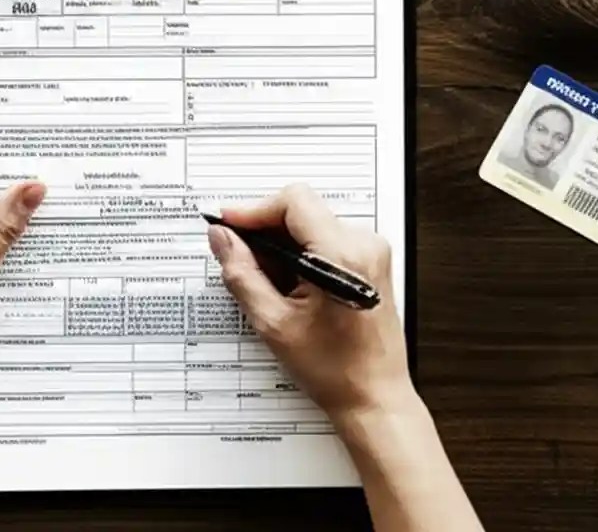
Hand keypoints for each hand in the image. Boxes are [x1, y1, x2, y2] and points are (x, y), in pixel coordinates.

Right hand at [207, 184, 413, 422]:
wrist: (375, 397)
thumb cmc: (337, 370)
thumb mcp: (274, 323)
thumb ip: (242, 274)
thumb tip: (222, 239)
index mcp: (344, 255)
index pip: (293, 201)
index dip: (254, 210)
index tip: (230, 227)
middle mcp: (365, 246)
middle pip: (301, 210)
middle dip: (265, 231)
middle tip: (240, 260)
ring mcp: (371, 252)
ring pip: (311, 224)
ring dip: (282, 245)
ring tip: (270, 285)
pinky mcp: (370, 262)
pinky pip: (326, 240)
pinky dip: (300, 254)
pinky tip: (290, 287)